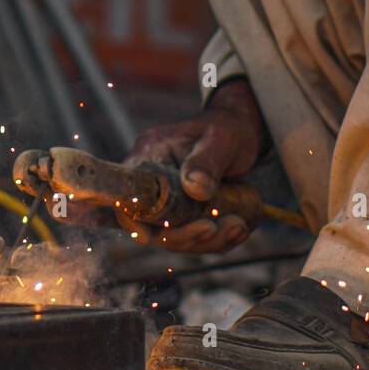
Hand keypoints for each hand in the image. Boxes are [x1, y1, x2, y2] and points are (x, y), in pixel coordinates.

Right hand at [124, 79, 267, 252]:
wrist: (241, 132)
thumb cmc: (228, 128)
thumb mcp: (220, 140)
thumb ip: (206, 162)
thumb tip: (194, 188)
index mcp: (150, 155)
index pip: (127, 194)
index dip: (131, 219)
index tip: (149, 237)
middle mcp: (153, 181)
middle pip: (152, 224)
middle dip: (184, 236)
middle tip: (215, 229)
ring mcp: (169, 200)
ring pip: (176, 236)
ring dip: (206, 241)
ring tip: (238, 227)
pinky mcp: (186, 213)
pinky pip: (194, 235)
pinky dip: (216, 239)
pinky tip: (238, 229)